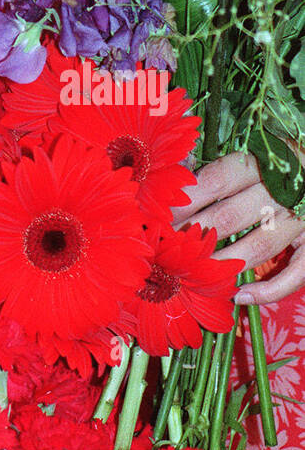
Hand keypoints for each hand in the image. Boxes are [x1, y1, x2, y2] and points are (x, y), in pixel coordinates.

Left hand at [171, 151, 304, 304]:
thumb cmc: (272, 161)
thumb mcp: (247, 152)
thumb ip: (214, 165)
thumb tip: (174, 174)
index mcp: (257, 163)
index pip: (213, 183)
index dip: (183, 203)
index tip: (157, 218)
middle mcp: (279, 191)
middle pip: (228, 217)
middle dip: (193, 236)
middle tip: (165, 249)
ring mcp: (300, 219)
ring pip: (257, 248)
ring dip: (221, 263)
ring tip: (191, 273)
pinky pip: (295, 273)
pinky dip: (269, 290)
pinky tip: (240, 297)